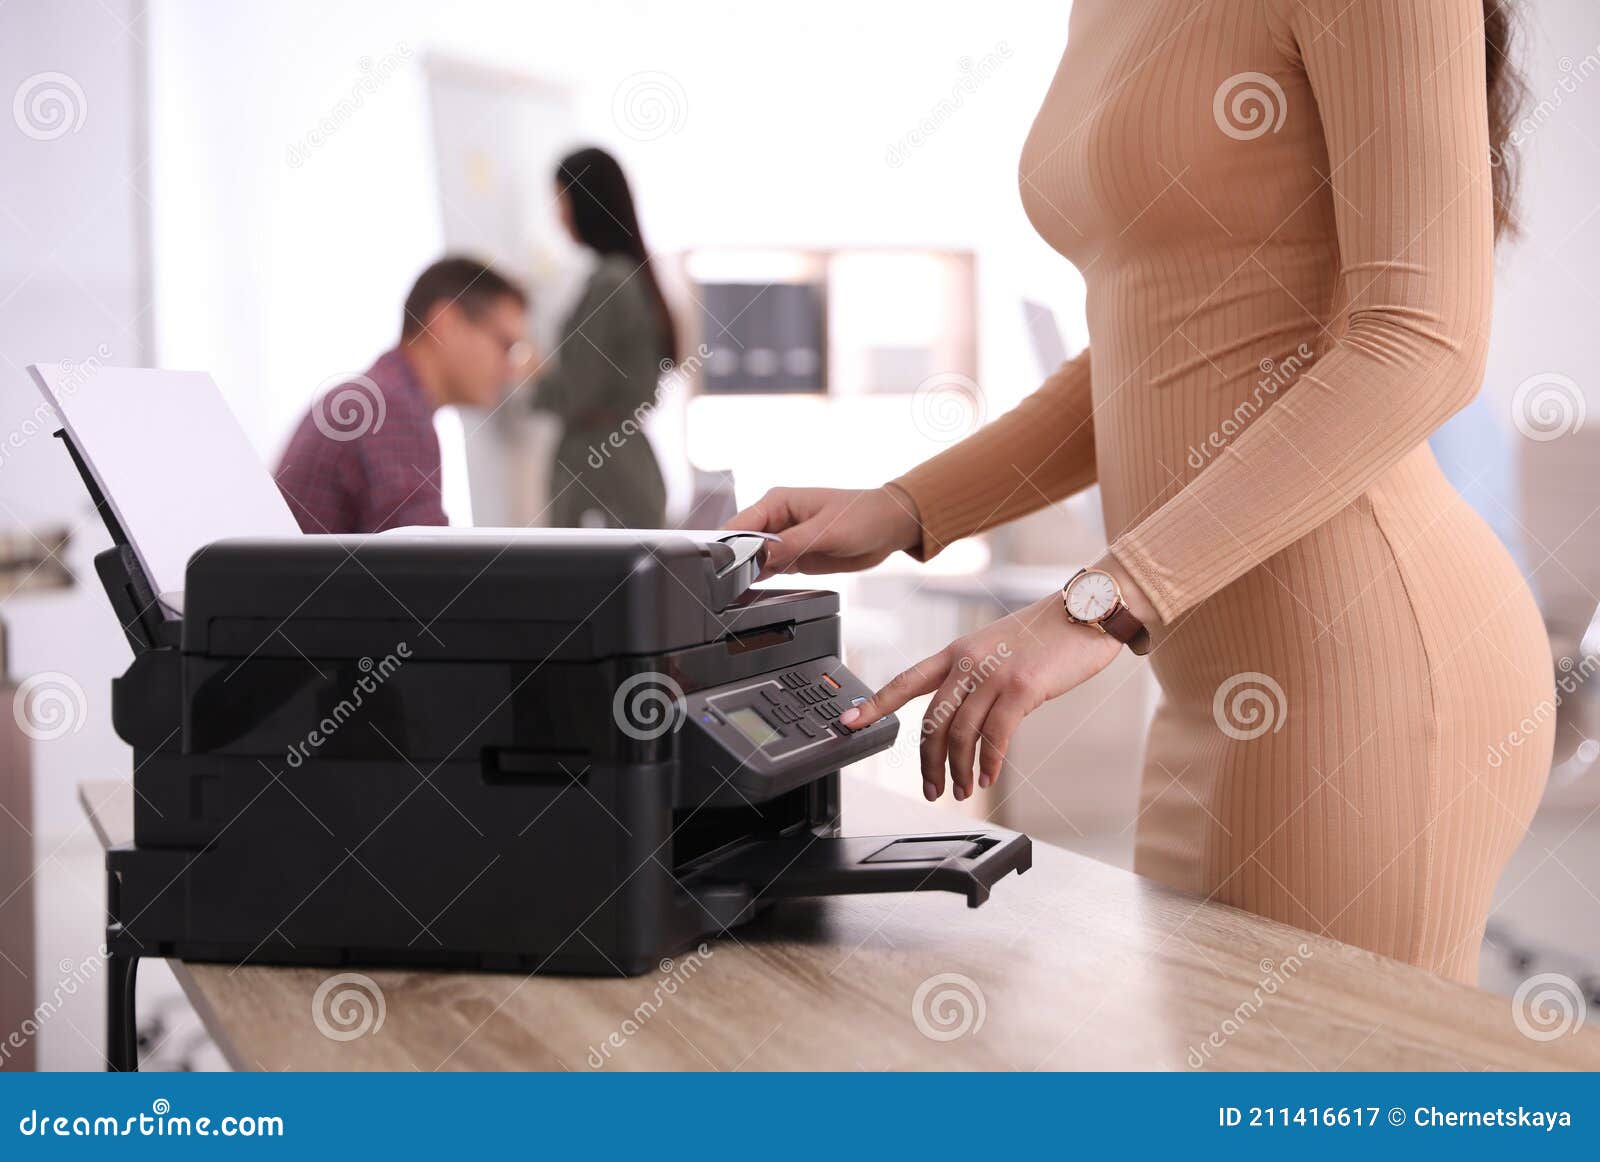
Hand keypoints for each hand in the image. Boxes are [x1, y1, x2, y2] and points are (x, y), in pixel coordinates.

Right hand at [723, 485, 921, 574]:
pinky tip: (749, 592)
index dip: (726, 546)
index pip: (740, 524)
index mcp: (778, 502)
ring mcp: (783, 539)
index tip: (720, 567)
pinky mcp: (792, 556)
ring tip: (731, 592)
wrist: (888, 528)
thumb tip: (759, 556)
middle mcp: (776, 520)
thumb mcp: (826, 531)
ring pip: (751, 559)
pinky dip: (758, 580)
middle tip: (722, 586)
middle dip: (732, 562)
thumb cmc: (862, 516)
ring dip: (744, 573)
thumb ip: (792, 544)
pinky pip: (767, 569)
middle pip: (741, 544)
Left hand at [839, 594, 1122, 801]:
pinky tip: (988, 777)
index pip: (906, 681)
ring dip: (958, 770)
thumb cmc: (1047, 636)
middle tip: (931, 790)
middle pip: (932, 721)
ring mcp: (994, 674)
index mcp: (956, 652)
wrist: (1086, 612)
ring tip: (962, 790)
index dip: (875, 704)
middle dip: (927, 763)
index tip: (849, 723)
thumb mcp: (997, 650)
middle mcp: (968, 662)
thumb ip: (977, 681)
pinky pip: (995, 736)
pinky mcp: (1022, 688)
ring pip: (960, 734)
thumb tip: (970, 726)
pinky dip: (989, 763)